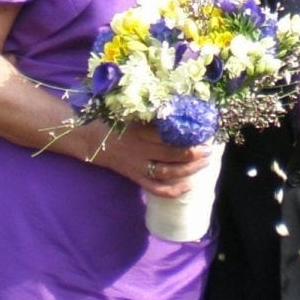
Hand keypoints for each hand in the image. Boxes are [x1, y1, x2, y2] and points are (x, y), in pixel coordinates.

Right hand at [88, 121, 213, 197]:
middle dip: (193, 154)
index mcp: (139, 131)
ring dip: (188, 170)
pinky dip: (173, 190)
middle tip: (209, 149)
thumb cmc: (113, 121)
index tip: (203, 131)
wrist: (89, 139)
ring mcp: (137, 166)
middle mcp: (139, 150)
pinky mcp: (135, 177)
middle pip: (171, 155)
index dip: (187, 135)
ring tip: (205, 163)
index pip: (167, 135)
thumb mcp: (131, 112)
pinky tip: (188, 185)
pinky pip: (155, 188)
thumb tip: (179, 109)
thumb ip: (152, 112)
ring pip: (167, 173)